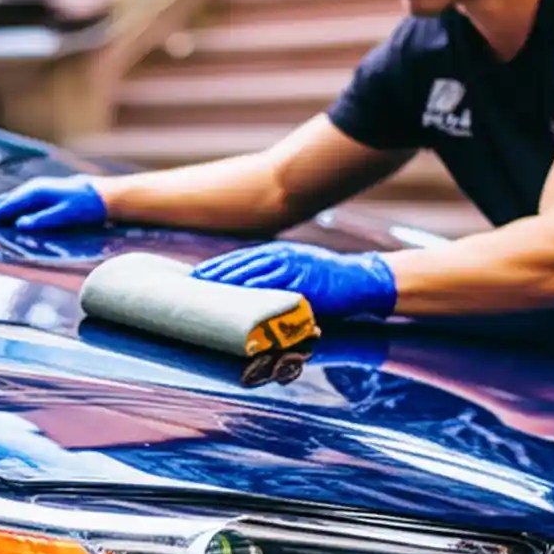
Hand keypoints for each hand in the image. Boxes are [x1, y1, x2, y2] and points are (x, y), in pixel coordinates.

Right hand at [0, 175, 107, 230]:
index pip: (7, 206)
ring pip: (9, 201)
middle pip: (3, 201)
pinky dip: (5, 207)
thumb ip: (44, 220)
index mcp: (36, 194)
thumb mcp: (67, 214)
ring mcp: (36, 190)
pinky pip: (17, 202)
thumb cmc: (85, 206)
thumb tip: (20, 225)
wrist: (100, 194)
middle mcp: (33, 189)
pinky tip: (1, 212)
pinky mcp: (40, 194)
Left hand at [192, 242, 397, 318]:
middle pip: (239, 265)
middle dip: (214, 276)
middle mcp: (281, 256)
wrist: (361, 278)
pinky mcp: (303, 283)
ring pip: (252, 275)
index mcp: (278, 253)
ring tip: (206, 294)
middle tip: (191, 286)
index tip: (194, 276)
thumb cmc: (328, 278)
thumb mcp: (299, 267)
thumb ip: (276, 275)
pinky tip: (238, 300)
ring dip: (227, 284)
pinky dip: (254, 295)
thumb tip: (251, 290)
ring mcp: (292, 268)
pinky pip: (273, 290)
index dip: (216, 267)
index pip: (240, 259)